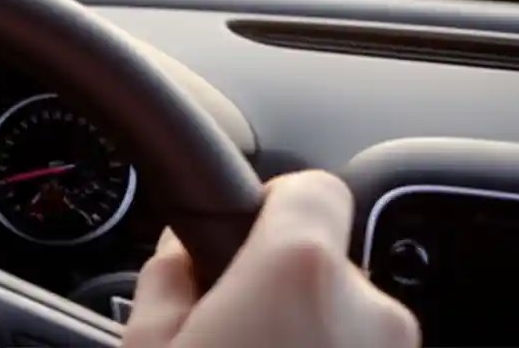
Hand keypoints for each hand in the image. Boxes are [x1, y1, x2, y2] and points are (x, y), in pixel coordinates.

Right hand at [124, 170, 419, 347]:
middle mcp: (370, 311)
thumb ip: (169, 275)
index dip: (269, 205)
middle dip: (280, 288)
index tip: (238, 237)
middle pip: (325, 263)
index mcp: (300, 274)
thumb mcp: (148, 345)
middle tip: (228, 333)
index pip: (313, 187)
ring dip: (309, 334)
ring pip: (347, 320)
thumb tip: (180, 253)